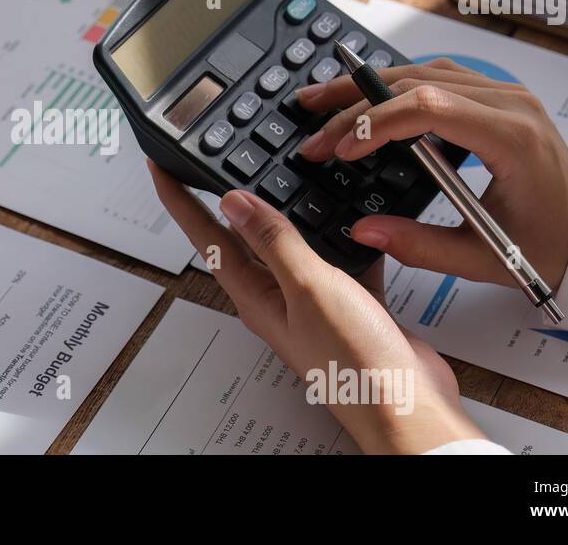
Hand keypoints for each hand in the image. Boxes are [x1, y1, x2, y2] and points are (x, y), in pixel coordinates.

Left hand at [151, 163, 481, 452]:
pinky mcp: (348, 301)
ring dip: (285, 210)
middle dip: (222, 199)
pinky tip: (348, 211)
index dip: (180, 199)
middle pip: (241, 237)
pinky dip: (342, 233)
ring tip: (272, 172)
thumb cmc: (352, 363)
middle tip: (206, 163)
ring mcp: (313, 300)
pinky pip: (338, 256)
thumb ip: (273, 242)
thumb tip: (232, 202)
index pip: (205, 237)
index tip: (161, 167)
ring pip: (291, 243)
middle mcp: (277, 297)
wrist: (406, 404)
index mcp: (255, 295)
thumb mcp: (307, 288)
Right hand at [296, 57, 567, 288]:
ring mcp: (504, 94)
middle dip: (356, 102)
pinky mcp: (495, 97)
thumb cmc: (547, 244)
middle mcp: (510, 105)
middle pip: (418, 81)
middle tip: (311, 121)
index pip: (429, 108)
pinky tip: (364, 99)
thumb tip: (364, 230)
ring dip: (368, 84)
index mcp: (512, 140)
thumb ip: (419, 246)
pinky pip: (437, 77)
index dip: (375, 123)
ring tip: (323, 100)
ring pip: (423, 71)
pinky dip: (395, 85)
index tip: (340, 149)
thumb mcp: (482, 258)